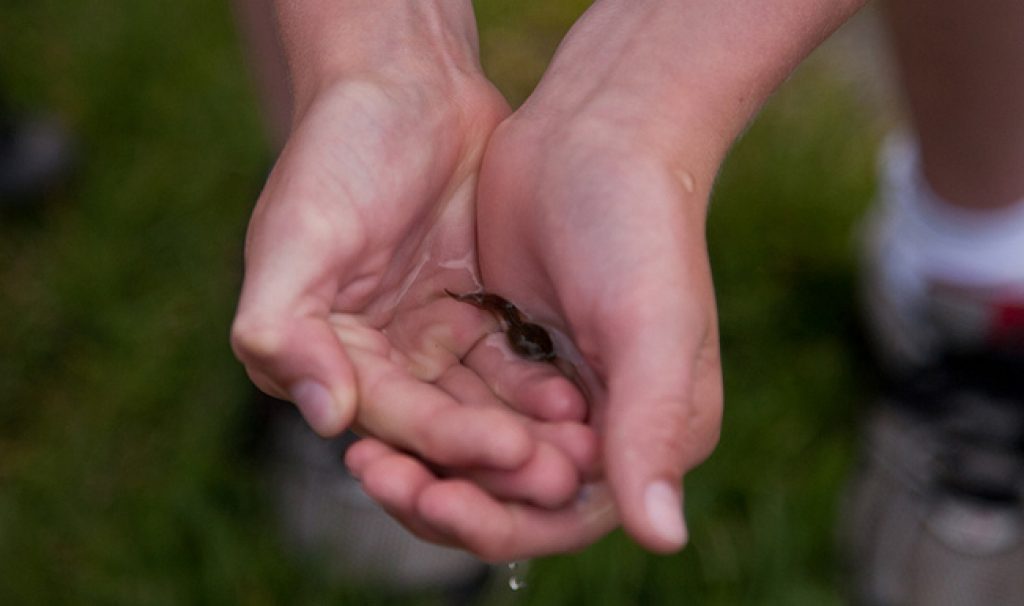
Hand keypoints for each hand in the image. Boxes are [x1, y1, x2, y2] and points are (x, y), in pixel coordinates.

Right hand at [231, 75, 596, 505]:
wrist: (405, 84)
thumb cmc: (338, 151)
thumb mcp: (297, 233)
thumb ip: (285, 326)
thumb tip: (327, 416)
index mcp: (323, 351)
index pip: (388, 413)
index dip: (445, 439)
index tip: (507, 451)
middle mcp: (377, 357)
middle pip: (443, 422)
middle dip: (499, 452)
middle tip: (564, 473)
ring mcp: (431, 337)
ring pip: (485, 401)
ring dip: (531, 430)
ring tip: (587, 447)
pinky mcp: (478, 315)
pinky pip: (514, 360)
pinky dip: (544, 383)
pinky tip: (583, 397)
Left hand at [347, 0, 862, 556]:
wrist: (598, 132)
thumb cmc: (640, 229)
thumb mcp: (653, 329)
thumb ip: (653, 428)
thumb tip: (664, 541)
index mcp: (649, 434)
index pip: (563, 513)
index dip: (496, 519)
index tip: (434, 498)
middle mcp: (602, 423)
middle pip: (510, 494)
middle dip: (446, 493)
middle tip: (378, 474)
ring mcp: (552, 387)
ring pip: (477, 453)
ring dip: (425, 461)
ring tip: (366, 454)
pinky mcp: (508, 348)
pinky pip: (457, 403)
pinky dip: (422, 416)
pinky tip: (371, 414)